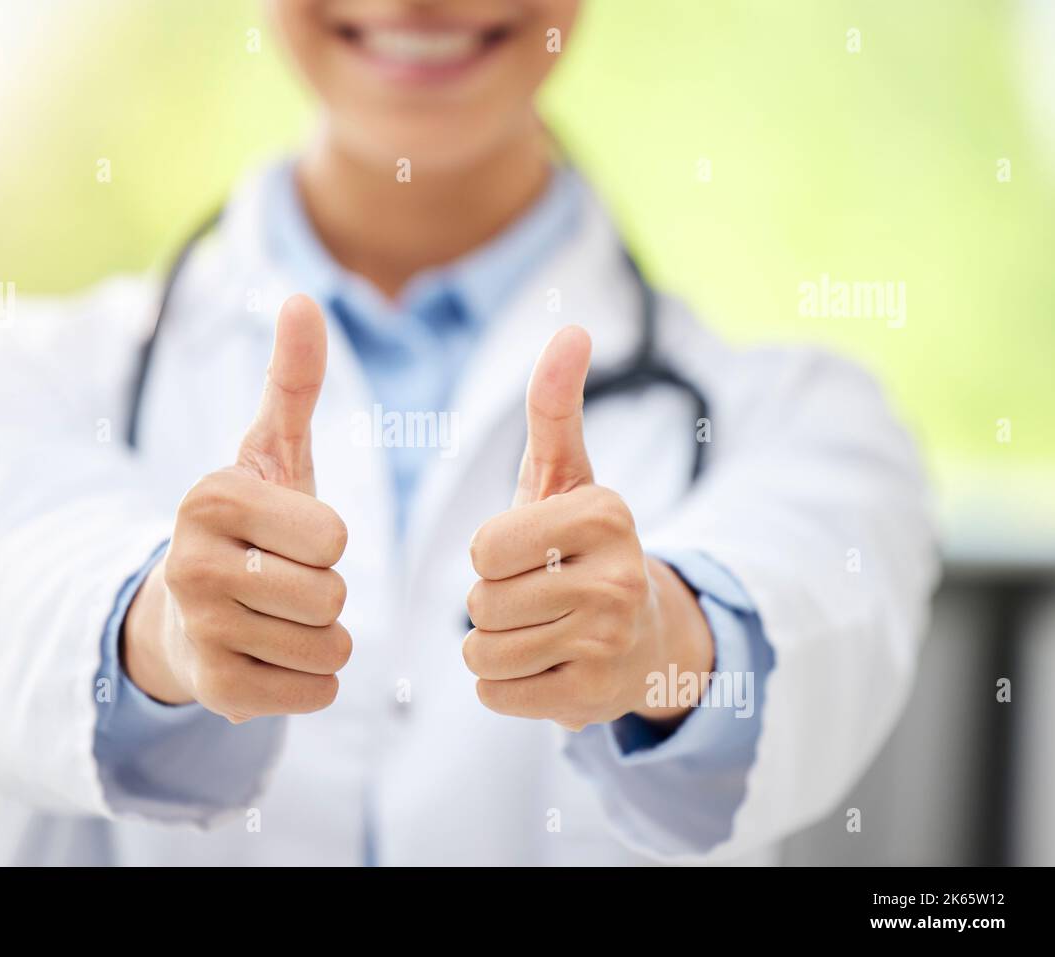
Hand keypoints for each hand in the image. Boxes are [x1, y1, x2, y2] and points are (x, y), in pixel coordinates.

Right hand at [122, 294, 351, 721]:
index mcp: (210, 498)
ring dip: (322, 635)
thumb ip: (292, 383)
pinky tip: (272, 656)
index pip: (333, 536)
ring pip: (331, 646)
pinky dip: (311, 678)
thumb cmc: (248, 526)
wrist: (182, 613)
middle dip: (327, 591)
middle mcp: (191, 565)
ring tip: (279, 617)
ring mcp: (198, 633)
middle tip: (285, 582)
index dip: (328, 539)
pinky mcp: (214, 692)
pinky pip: (317, 692)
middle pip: (332, 594)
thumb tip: (304, 300)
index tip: (289, 536)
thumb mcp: (270, 454)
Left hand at [464, 326, 712, 730]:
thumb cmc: (583, 547)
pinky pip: (495, 694)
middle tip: (536, 596)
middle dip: (491, 603)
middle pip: (479, 603)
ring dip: (493, 645)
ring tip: (539, 631)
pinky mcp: (594, 701)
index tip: (527, 553)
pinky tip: (545, 666)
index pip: (484, 546)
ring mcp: (609, 645)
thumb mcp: (566, 475)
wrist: (644, 637)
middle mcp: (617, 579)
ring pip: (481, 652)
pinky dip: (504, 685)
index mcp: (605, 514)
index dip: (489, 554)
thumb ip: (555, 406)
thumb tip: (572, 327)